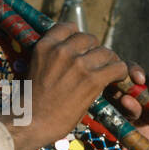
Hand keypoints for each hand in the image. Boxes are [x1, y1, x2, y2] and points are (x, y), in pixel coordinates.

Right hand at [0, 23, 128, 149]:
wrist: (30, 123)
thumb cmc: (29, 102)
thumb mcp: (34, 69)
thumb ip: (49, 57)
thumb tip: (64, 57)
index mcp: (45, 45)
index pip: (69, 27)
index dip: (77, 37)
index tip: (81, 48)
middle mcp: (62, 50)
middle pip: (90, 38)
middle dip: (94, 50)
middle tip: (96, 64)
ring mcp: (78, 64)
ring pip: (106, 51)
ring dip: (109, 61)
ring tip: (108, 72)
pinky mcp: (92, 80)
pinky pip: (117, 67)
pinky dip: (119, 73)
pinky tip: (116, 79)